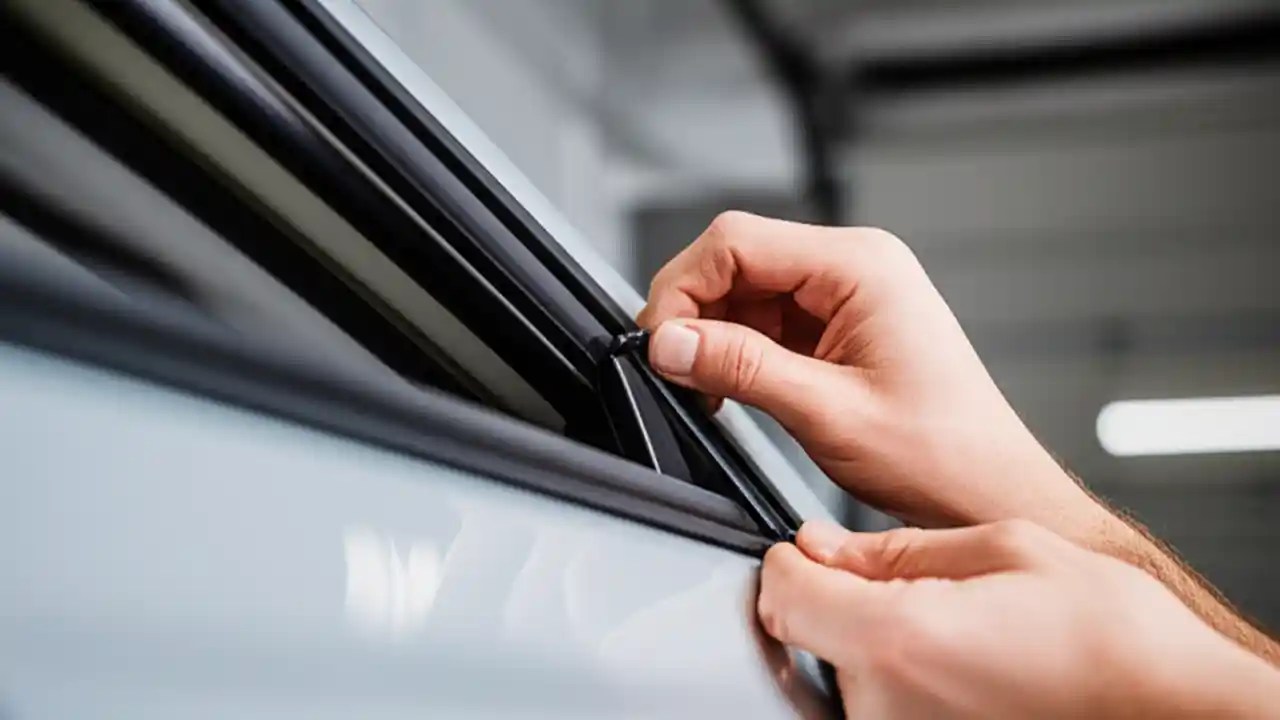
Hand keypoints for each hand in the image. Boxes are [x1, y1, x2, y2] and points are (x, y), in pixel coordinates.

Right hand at [638, 211, 1107, 538]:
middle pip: (735, 261)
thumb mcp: (827, 411)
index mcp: (860, 266)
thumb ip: (741, 368)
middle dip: (694, 314)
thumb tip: (670, 342)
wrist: (986, 489)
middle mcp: (853, 267)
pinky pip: (765, 322)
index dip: (683, 289)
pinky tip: (731, 390)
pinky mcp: (836, 326)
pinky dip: (736, 354)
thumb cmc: (940, 452)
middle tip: (673, 371)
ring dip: (713, 339)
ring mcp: (845, 295)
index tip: (660, 344)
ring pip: (743, 293)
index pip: (737, 242)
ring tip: (708, 392)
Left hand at [758, 520, 1279, 718]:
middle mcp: (882, 706)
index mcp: (895, 640)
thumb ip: (893, 548)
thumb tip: (824, 544)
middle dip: (836, 597)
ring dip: (872, 639)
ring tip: (955, 627)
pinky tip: (959, 662)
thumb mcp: (1004, 550)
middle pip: (806, 633)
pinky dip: (900, 677)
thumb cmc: (1113, 639)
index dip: (789, 560)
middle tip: (906, 580)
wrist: (1177, 711)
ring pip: (842, 670)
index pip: (781, 594)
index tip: (809, 549)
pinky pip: (879, 704)